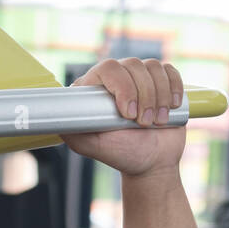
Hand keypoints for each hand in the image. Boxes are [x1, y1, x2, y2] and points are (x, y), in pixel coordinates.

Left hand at [61, 57, 185, 176]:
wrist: (153, 162)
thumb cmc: (122, 154)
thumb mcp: (94, 147)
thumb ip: (74, 131)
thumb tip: (54, 117)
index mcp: (95, 90)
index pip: (106, 69)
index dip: (122, 87)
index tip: (127, 114)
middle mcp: (116, 80)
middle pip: (132, 65)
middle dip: (144, 95)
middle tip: (144, 123)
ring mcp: (139, 79)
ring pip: (152, 67)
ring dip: (159, 96)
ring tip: (157, 122)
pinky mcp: (161, 81)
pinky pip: (169, 70)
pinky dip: (173, 88)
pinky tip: (172, 107)